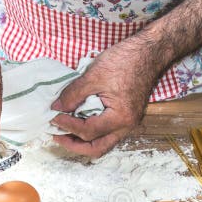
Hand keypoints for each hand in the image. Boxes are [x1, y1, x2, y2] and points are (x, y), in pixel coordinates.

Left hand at [50, 40, 161, 156]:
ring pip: (103, 144)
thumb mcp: (93, 76)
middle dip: (74, 145)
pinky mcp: (127, 117)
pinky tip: (79, 123)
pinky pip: (107, 133)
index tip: (53, 115)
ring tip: (65, 132)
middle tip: (56, 135)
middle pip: (97, 148)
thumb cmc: (124, 60)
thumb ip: (73, 94)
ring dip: (83, 142)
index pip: (88, 131)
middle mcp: (126, 125)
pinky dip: (92, 133)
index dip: (67, 125)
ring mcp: (128, 123)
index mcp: (120, 117)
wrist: (149, 52)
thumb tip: (56, 108)